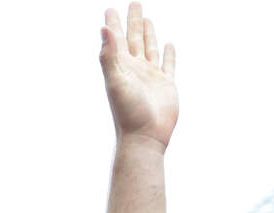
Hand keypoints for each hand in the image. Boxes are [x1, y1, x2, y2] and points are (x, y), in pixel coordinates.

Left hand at [100, 3, 177, 149]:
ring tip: (146, 19)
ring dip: (148, 33)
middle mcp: (134, 69)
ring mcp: (150, 77)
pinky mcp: (166, 85)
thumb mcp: (115, 80)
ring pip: (149, 48)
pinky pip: (167, 64)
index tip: (109, 9)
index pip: (116, 39)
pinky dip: (168, 53)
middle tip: (133, 3)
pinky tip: (169, 44)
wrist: (144, 137)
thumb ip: (109, 55)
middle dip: (133, 21)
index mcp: (121, 66)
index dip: (113, 23)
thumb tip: (104, 27)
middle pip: (134, 38)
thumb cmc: (127, 113)